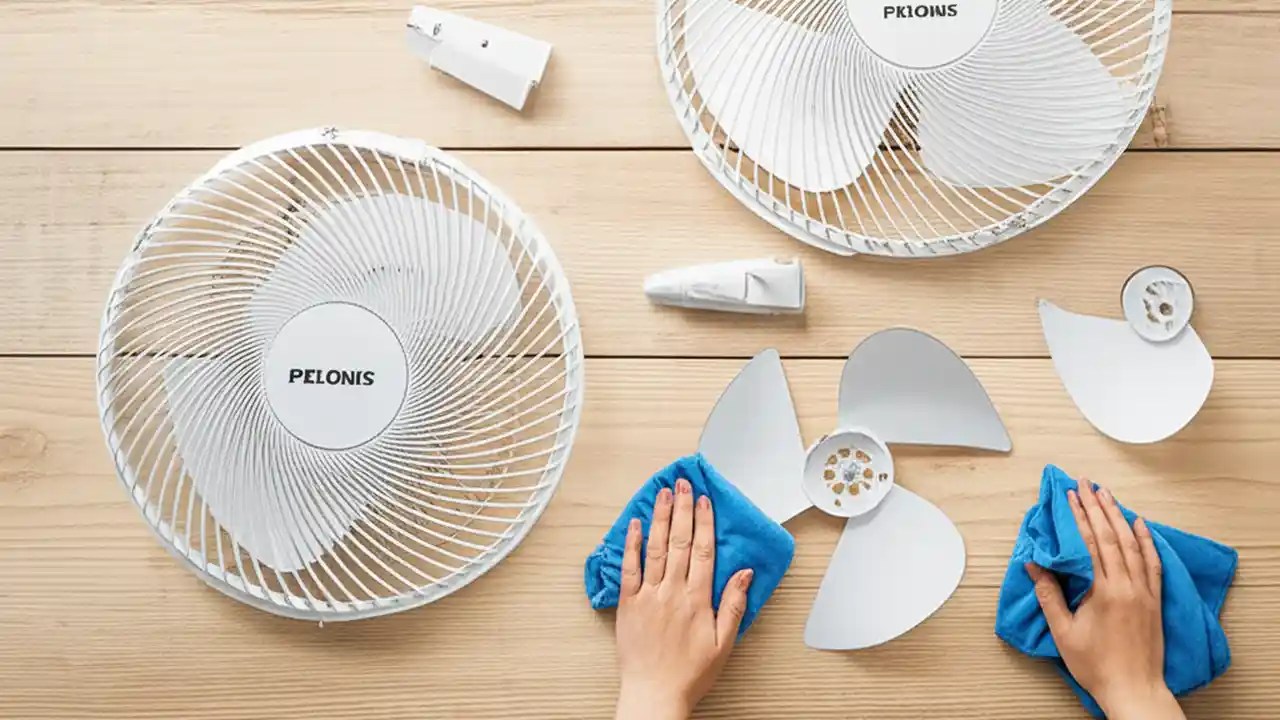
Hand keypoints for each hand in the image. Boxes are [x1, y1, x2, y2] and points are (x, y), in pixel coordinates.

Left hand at [614, 478, 753, 719]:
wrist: (655, 694)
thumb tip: (744, 574)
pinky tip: (635, 525)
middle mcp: (672, 592)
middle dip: (681, 509)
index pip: (702, 550)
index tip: (704, 499)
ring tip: (661, 493)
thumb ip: (733, 605)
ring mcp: (647, 596)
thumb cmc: (691, 673)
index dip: (703, 521)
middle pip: (679, 541)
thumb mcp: (724, 643)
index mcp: (697, 599)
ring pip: (655, 548)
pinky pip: (628, 568)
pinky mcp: (627, 604)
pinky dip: (631, 544)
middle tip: (682, 483)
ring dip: (658, 518)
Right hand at [1026, 482, 1184, 719]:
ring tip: (1108, 495)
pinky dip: (1146, 540)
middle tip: (1086, 484)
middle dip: (1097, 507)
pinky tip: (1140, 525)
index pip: (1089, 543)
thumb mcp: (1063, 631)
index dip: (1079, 516)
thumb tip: (1034, 565)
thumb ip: (1049, 594)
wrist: (1133, 689)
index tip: (1071, 495)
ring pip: (1132, 544)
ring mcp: (1144, 591)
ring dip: (1119, 516)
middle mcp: (1128, 585)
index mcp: (1104, 591)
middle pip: (1111, 536)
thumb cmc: (1095, 665)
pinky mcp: (1155, 599)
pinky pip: (1152, 562)